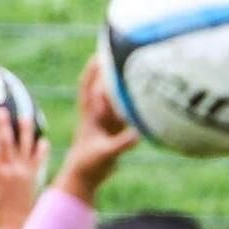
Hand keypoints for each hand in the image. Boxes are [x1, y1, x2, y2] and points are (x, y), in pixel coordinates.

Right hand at [0, 110, 47, 228]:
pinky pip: (39, 160)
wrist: (16, 225)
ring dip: (25, 131)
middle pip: (8, 143)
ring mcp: (25, 172)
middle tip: (1, 111)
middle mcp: (12, 170)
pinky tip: (43, 139)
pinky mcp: (34, 177)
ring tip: (25, 116)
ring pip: (25, 147)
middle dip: (4, 126)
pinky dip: (41, 150)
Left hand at [57, 54, 139, 203]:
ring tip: (134, 68)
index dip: (93, 69)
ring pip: (113, 97)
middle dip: (108, 69)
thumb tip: (139, 133)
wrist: (84, 176)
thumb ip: (121, 143)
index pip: (89, 85)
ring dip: (121, 84)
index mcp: (89, 115)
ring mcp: (105, 121)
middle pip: (101, 85)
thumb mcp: (106, 153)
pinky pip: (123, 111)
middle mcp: (96, 113)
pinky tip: (144, 96)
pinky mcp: (113, 130)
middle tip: (121, 52)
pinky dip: (131, 103)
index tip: (102, 52)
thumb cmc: (89, 164)